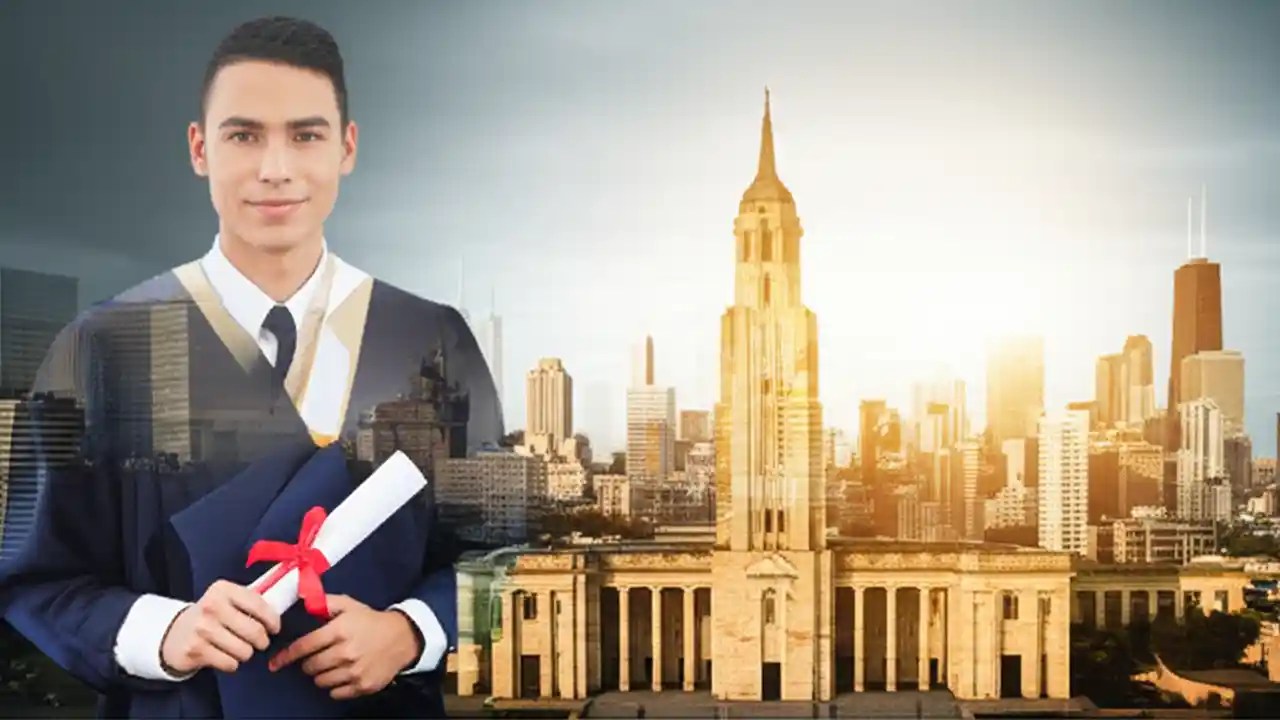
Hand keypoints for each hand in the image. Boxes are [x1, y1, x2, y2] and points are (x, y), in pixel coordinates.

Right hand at [160, 579, 280, 674]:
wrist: (175, 633)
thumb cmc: (211, 615)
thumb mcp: (227, 599)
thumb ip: (251, 601)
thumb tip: (281, 607)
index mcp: (223, 589)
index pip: (259, 604)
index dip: (272, 620)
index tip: (274, 628)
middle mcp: (211, 606)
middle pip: (254, 631)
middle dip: (262, 641)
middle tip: (259, 642)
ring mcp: (202, 629)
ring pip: (244, 651)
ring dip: (246, 653)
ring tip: (239, 648)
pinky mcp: (196, 650)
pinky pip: (230, 664)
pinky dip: (232, 663)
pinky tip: (225, 656)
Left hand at [268, 594, 422, 700]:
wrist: (402, 638)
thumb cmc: (371, 621)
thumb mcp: (349, 605)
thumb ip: (325, 602)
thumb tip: (302, 600)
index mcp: (339, 631)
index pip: (304, 647)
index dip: (286, 656)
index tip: (275, 663)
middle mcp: (346, 652)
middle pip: (310, 667)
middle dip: (308, 663)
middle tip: (317, 657)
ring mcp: (355, 671)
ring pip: (320, 682)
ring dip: (321, 675)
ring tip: (332, 665)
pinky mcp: (362, 686)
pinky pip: (335, 693)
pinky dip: (334, 686)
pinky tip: (342, 675)